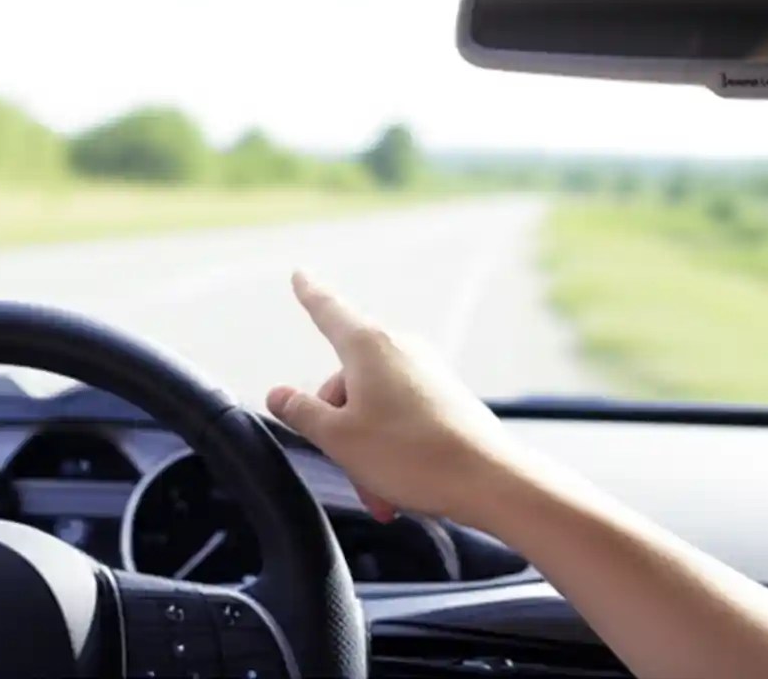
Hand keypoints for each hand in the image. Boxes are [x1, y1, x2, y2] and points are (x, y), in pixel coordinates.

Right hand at [266, 272, 523, 526]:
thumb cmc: (412, 455)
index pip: (328, 311)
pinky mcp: (445, 397)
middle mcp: (399, 350)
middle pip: (345, 382)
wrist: (489, 480)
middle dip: (338, 429)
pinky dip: (391, 451)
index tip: (300, 275)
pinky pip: (401, 419)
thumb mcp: (338, 437)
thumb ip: (301, 412)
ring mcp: (426, 372)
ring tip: (379, 493)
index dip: (309, 294)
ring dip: (365, 451)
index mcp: (368, 347)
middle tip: (349, 469)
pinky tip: (398, 488)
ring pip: (372, 408)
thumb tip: (277, 394)